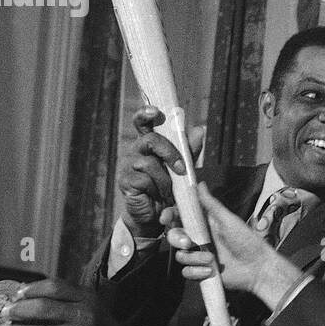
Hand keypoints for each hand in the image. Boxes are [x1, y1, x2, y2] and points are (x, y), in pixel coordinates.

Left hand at [0, 278, 143, 325]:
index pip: (55, 287)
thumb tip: (23, 291)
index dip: (31, 289)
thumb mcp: (88, 303)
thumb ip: (63, 296)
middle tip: (5, 313)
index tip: (17, 293)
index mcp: (87, 299)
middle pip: (44, 308)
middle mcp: (85, 317)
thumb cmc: (97, 325)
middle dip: (18, 310)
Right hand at [117, 106, 205, 236]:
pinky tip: (156, 195)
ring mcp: (127, 165)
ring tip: (167, 190)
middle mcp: (135, 150)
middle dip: (170, 153)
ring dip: (165, 178)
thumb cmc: (169, 187)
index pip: (142, 121)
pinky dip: (156, 189)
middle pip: (151, 140)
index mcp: (148, 142)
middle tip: (181, 169)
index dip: (146, 113)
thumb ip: (189, 150)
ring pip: (149, 163)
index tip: (156, 111)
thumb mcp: (183, 167)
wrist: (157, 214)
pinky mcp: (125, 181)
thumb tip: (200, 129)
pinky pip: (143, 180)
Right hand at [165, 184, 302, 305]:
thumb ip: (211, 204)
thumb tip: (199, 184)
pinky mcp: (201, 271)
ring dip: (194, 258)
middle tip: (189, 243)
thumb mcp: (228, 220)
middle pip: (174, 236)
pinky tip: (210, 271)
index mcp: (204, 224)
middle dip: (177, 239)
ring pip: (180, 256)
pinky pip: (187, 272)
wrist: (257, 267)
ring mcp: (199, 256)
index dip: (170, 215)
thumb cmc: (247, 241)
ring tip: (212, 259)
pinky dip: (196, 272)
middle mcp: (199, 239)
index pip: (180, 217)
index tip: (166, 217)